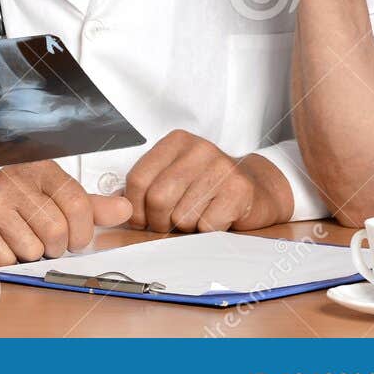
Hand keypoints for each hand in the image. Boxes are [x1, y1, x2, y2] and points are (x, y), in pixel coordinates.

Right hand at [0, 160, 131, 266]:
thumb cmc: (16, 208)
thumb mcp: (56, 201)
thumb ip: (91, 207)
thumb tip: (126, 209)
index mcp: (40, 168)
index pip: (77, 204)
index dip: (81, 231)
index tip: (75, 239)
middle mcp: (13, 177)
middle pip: (55, 230)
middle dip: (54, 247)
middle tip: (41, 240)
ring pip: (31, 248)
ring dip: (29, 255)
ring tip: (17, 240)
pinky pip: (5, 259)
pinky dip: (7, 262)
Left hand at [123, 131, 291, 232]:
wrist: (257, 187)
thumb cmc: (208, 186)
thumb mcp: (176, 174)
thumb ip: (147, 185)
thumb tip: (116, 205)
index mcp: (176, 142)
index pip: (138, 177)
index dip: (134, 207)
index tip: (140, 220)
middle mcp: (199, 149)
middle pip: (158, 198)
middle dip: (158, 222)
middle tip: (168, 225)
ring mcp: (221, 168)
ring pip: (181, 216)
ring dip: (185, 227)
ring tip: (196, 218)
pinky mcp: (239, 190)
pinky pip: (206, 225)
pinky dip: (205, 231)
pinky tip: (214, 219)